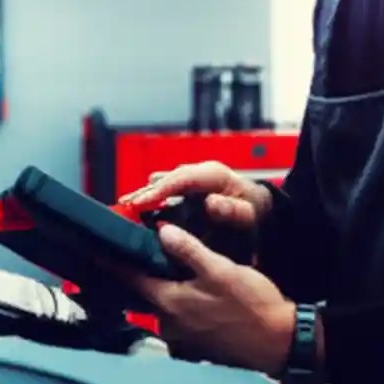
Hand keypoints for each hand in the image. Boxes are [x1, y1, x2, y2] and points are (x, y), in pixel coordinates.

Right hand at [120, 161, 272, 228]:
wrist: (258, 204)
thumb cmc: (253, 208)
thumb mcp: (248, 212)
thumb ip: (231, 210)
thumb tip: (211, 203)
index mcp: (212, 174)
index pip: (180, 179)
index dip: (159, 189)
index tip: (142, 202)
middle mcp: (199, 171)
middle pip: (167, 178)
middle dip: (145, 191)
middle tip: (125, 204)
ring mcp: (193, 177)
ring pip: (163, 181)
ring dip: (145, 192)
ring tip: (126, 205)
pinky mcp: (188, 185)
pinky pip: (166, 187)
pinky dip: (152, 195)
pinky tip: (140, 205)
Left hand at [125, 223, 295, 374]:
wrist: (280, 342)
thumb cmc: (253, 306)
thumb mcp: (220, 269)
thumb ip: (188, 249)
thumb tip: (162, 231)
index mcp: (170, 303)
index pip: (129, 278)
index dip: (112, 262)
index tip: (95, 250)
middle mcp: (169, 324)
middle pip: (143, 293)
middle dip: (141, 274)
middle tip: (142, 253)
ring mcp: (181, 338)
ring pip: (162, 306)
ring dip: (164, 289)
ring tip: (175, 270)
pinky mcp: (195, 346)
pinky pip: (178, 320)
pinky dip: (179, 305)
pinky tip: (195, 295)